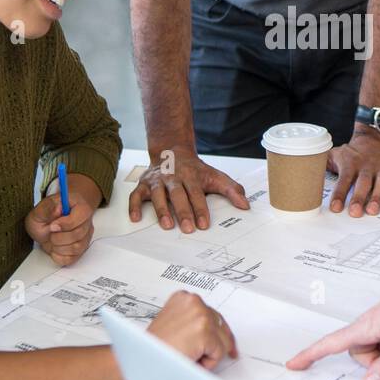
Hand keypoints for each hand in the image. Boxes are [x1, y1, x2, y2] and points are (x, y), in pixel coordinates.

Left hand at [26, 190, 94, 265]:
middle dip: (59, 237)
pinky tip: (55, 248)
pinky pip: (74, 258)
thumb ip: (47, 208)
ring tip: (52, 240)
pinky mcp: (81, 249)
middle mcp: (86, 221)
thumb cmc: (44, 216)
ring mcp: (85, 236)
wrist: (45, 226)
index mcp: (79, 205)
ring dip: (59, 247)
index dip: (66, 223)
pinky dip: (60, 256)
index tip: (52, 226)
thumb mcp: (39, 210)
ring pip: (78, 247)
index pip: (82, 214)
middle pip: (79, 233)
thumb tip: (58, 208)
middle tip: (50, 233)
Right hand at [129, 145, 249, 232]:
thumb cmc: (195, 170)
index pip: (197, 193)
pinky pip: (136, 195)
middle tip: (187, 229)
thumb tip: (246, 205)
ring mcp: (157, 181)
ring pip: (157, 195)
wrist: (172, 151)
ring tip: (166, 225)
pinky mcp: (143, 184)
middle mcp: (173, 177)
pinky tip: (135, 219)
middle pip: (178, 194)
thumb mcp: (215, 176)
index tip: (204, 224)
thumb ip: (231, 190)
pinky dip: (134, 206)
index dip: (200, 208)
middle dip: (183, 211)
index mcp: (191, 175)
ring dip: (161, 210)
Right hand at [148, 292, 236, 368]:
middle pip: (222, 325)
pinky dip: (208, 363)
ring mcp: (200, 314)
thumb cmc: (155, 347)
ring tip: (189, 356)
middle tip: (207, 356)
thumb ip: (192, 321)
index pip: (212, 314)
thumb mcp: (173, 324)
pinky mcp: (204, 331)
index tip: (226, 343)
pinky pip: (220, 353)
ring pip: (223, 341)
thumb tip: (216, 331)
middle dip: (217, 344)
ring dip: (209, 354)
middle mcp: (193, 301)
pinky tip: (191, 359)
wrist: (143, 360)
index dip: (219, 332)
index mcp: (184, 298)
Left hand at [327, 130, 379, 215]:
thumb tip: (307, 172)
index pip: (344, 180)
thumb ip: (325, 164)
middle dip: (359, 198)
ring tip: (372, 211)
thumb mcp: (338, 154)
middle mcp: (368, 166)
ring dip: (377, 197)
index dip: (340, 194)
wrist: (377, 136)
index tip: (336, 208)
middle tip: (355, 213)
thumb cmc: (355, 152)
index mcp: (352, 163)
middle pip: (363, 183)